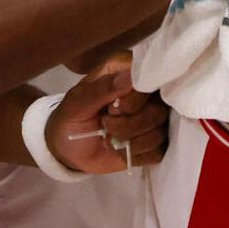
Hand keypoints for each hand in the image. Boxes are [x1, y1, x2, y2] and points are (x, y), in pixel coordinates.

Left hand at [45, 53, 169, 173]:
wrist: (69, 150)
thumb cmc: (70, 118)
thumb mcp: (77, 103)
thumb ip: (102, 89)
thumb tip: (130, 77)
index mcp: (126, 71)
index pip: (150, 80)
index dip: (134, 100)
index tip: (111, 108)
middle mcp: (146, 91)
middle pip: (158, 109)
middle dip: (128, 125)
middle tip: (105, 124)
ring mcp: (154, 117)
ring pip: (159, 133)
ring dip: (130, 143)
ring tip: (109, 139)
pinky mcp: (155, 142)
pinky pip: (159, 152)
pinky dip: (136, 156)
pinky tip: (121, 151)